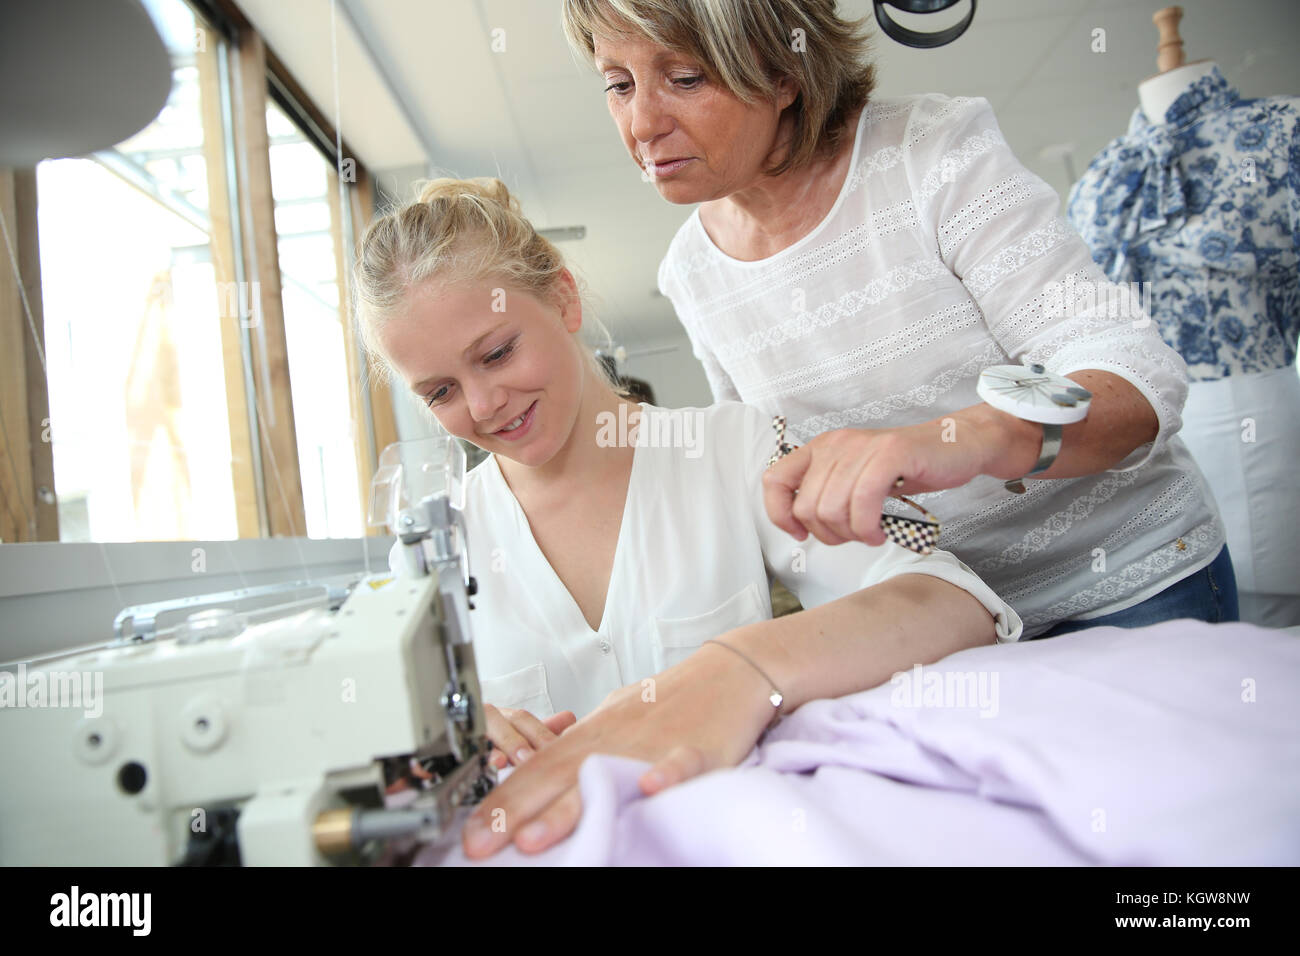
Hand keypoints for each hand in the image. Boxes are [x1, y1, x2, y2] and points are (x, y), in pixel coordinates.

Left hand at [461, 644, 774, 857]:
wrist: (728, 673)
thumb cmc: (670, 700)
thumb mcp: (614, 720)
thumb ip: (578, 748)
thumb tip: (537, 769)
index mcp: (592, 735)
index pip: (536, 767)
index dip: (502, 800)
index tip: (474, 831)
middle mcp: (614, 739)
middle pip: (557, 775)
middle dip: (516, 812)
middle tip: (483, 843)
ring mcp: (654, 743)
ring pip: (607, 774)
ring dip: (570, 805)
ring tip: (537, 836)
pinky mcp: (698, 748)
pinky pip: (680, 761)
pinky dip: (666, 774)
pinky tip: (650, 788)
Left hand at [761, 417, 1002, 546]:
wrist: (954, 447)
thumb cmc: (905, 470)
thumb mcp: (855, 480)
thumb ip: (827, 495)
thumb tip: (800, 526)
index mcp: (821, 449)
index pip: (774, 480)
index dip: (780, 515)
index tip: (801, 534)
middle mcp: (835, 444)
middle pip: (807, 507)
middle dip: (828, 534)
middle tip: (853, 536)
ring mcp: (862, 447)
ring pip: (832, 508)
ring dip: (851, 534)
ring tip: (870, 533)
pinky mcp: (890, 454)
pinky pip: (863, 501)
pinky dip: (868, 527)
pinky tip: (879, 532)